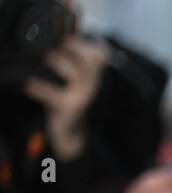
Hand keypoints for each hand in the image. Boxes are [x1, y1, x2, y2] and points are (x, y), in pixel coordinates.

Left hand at [23, 36, 109, 160]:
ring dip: (61, 63)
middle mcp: (93, 87)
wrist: (73, 134)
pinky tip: (29, 86)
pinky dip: (40, 89)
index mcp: (96, 78)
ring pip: (77, 76)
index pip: (100, 56)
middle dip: (75, 49)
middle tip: (59, 46)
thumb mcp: (77, 83)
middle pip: (92, 63)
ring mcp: (83, 98)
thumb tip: (66, 40)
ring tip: (48, 58)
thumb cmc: (72, 103)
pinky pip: (54, 96)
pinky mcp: (69, 108)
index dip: (87, 45)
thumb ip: (76, 65)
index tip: (70, 38)